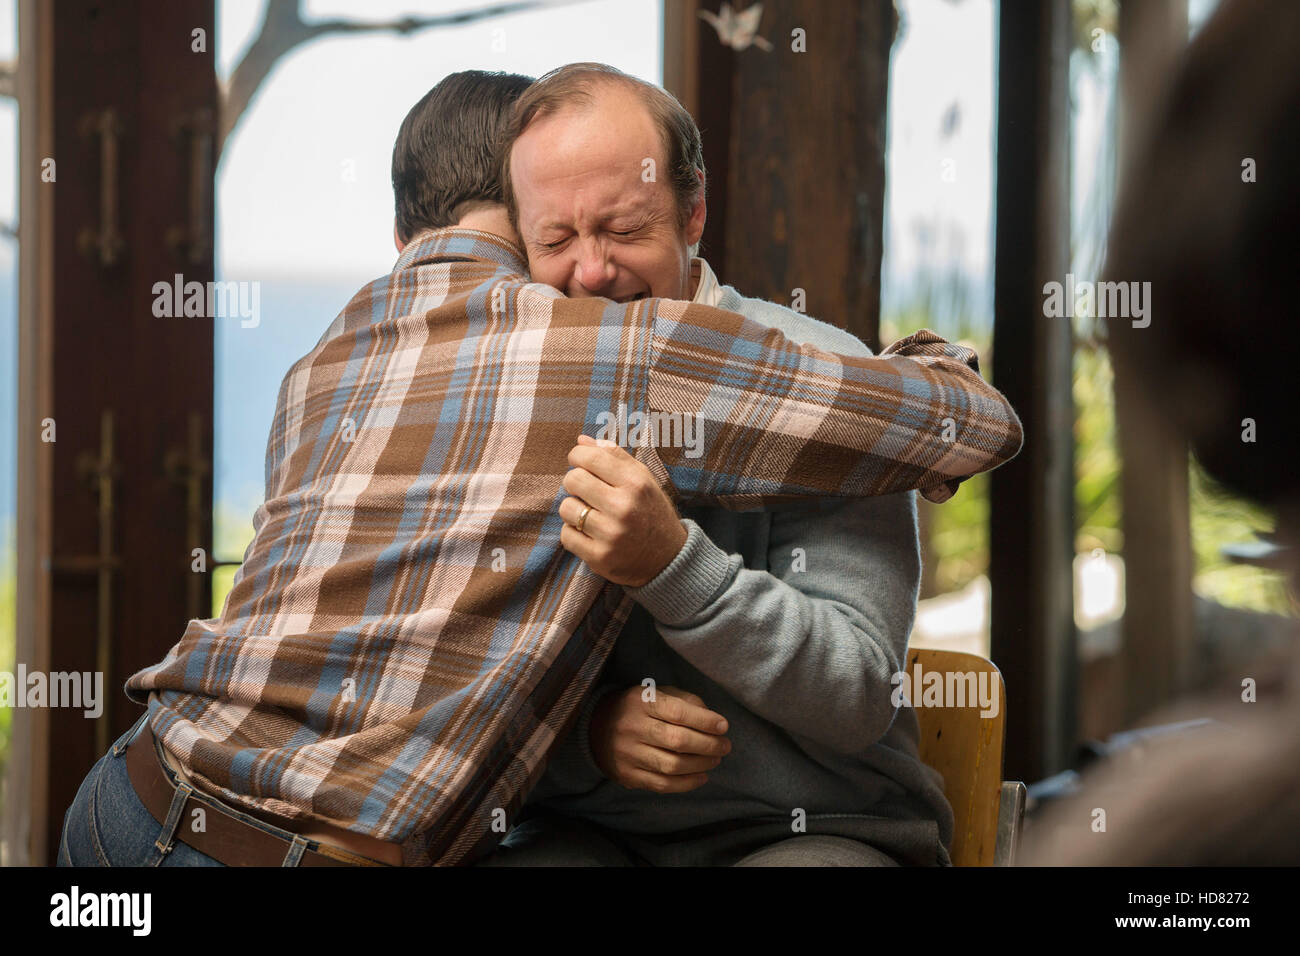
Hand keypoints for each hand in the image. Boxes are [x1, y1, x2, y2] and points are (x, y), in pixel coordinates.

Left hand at [559, 434, 687, 587]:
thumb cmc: (651, 512)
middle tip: (585, 490)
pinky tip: (590, 533)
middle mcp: (623, 507)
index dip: (577, 455)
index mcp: (636, 483)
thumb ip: (614, 456)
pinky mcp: (600, 557)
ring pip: (566, 508)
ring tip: (589, 513)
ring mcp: (611, 534)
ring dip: (573, 509)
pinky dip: (573, 533)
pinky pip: (566, 536)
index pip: (589, 457)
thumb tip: (581, 440)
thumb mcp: (643, 479)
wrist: (668, 559)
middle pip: (572, 480)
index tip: (580, 462)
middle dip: (574, 482)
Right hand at [590, 685, 730, 792]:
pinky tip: (701, 776)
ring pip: (672, 765)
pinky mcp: (628, 775)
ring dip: (701, 765)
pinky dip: (687, 783)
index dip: (705, 720)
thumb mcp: (656, 692)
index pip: (678, 712)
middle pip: (678, 740)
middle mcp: (632, 727)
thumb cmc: (636, 707)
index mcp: (641, 701)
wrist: (594, 727)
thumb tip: (712, 721)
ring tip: (715, 760)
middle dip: (708, 745)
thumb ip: (685, 701)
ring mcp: (628, 754)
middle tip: (725, 746)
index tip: (723, 726)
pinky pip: (662, 784)